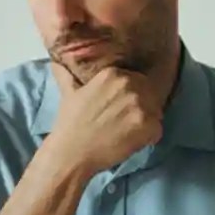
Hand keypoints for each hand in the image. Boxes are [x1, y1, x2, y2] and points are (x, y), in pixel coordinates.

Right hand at [44, 64, 162, 175]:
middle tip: (125, 121)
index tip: (121, 106)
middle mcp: (130, 85)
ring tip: (128, 132)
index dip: (131, 94)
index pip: (136, 78)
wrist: (72, 153)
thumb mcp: (69, 92)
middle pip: (149, 92)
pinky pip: (158, 129)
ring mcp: (141, 106)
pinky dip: (148, 137)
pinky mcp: (149, 126)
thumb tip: (56, 61)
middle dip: (142, 105)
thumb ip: (67, 74)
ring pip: (156, 110)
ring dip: (146, 121)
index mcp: (113, 74)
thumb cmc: (70, 124)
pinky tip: (131, 142)